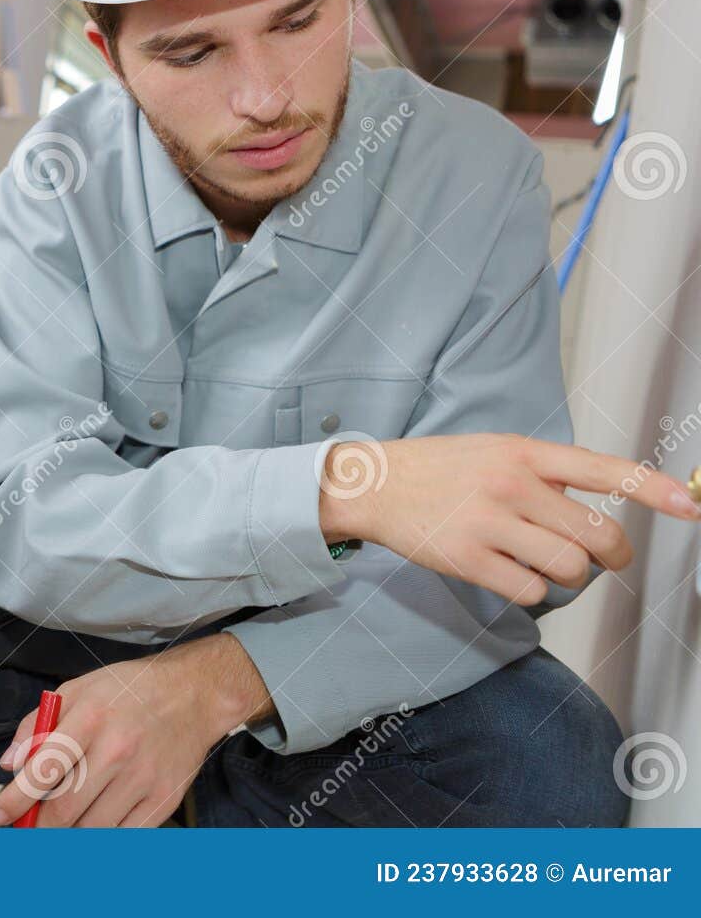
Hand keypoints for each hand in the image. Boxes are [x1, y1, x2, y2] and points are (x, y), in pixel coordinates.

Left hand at [0, 634, 266, 827]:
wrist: (193, 694)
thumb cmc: (128, 691)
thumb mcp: (77, 690)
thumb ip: (37, 725)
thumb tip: (9, 764)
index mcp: (90, 718)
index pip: (44, 769)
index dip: (16, 799)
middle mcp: (118, 750)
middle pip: (65, 810)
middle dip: (37, 827)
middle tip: (26, 828)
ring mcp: (144, 778)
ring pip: (92, 829)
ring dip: (68, 835)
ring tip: (59, 824)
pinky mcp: (165, 800)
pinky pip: (124, 836)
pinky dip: (102, 838)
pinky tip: (92, 825)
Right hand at [320, 433, 700, 604]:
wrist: (373, 485)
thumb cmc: (438, 469)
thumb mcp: (495, 450)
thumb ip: (545, 474)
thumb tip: (593, 511)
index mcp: (523, 452)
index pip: (604, 470)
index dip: (655, 490)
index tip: (692, 507)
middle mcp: (510, 485)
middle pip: (597, 536)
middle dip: (613, 556)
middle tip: (605, 559)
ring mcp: (488, 523)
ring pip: (569, 569)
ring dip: (568, 577)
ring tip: (544, 565)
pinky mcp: (466, 559)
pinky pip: (529, 591)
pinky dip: (531, 592)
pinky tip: (510, 574)